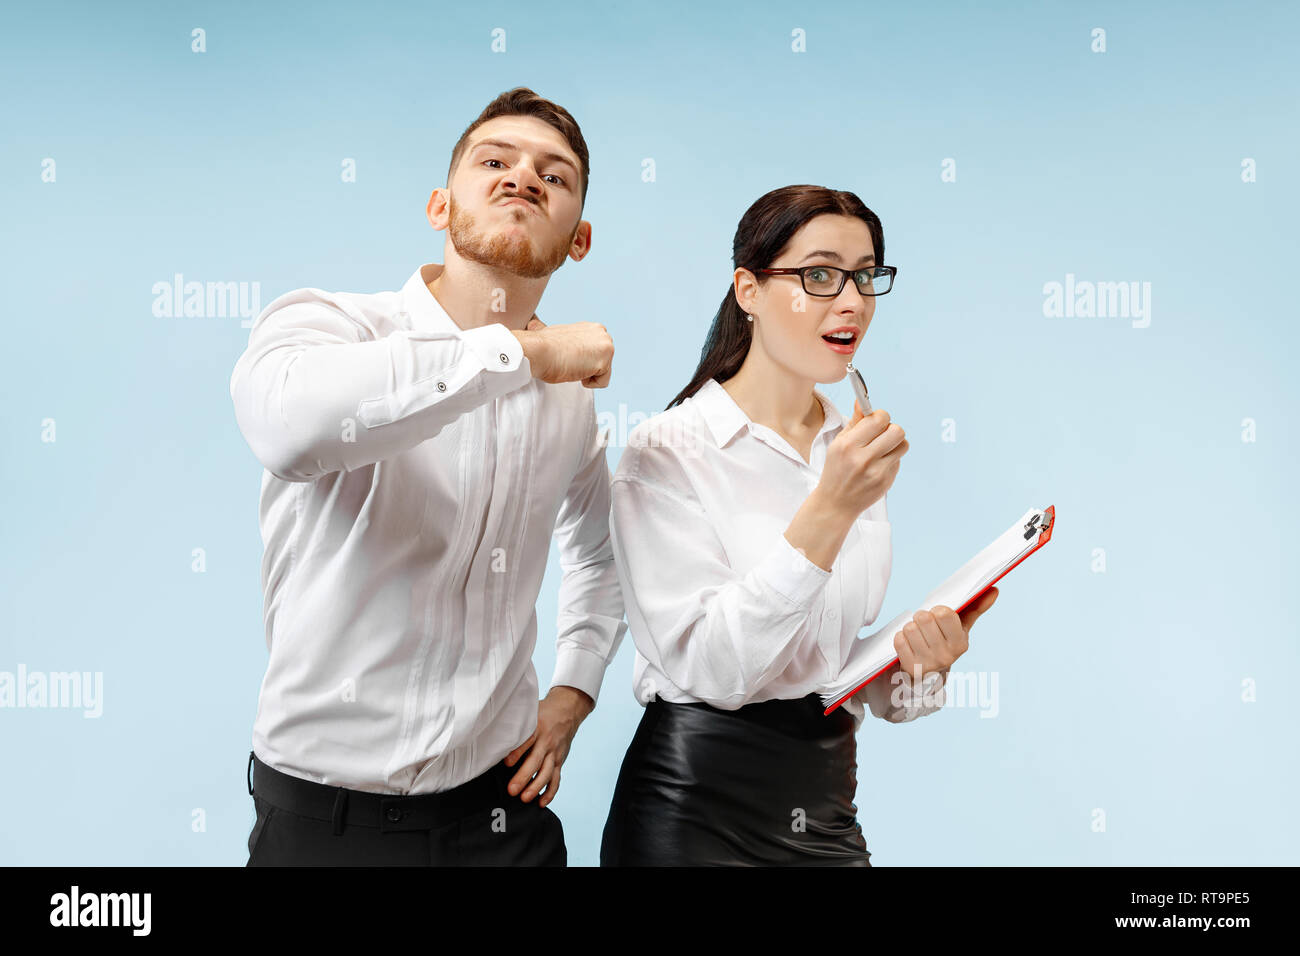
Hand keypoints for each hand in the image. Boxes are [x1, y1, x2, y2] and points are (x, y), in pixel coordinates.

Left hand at [503, 685, 593, 806]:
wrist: (567, 710)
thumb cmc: (542, 713)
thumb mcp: (530, 713)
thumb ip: (517, 725)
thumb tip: (495, 737)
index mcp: (537, 727)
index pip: (527, 740)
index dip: (517, 752)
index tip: (506, 763)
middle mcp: (547, 741)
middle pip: (536, 761)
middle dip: (524, 777)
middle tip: (512, 790)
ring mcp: (555, 753)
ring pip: (547, 772)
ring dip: (536, 787)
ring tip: (525, 798)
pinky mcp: (560, 761)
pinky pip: (556, 778)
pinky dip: (550, 792)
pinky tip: (541, 802)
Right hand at [512, 316, 613, 387]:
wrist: (537, 351)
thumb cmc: (542, 347)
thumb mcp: (554, 336)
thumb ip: (564, 338)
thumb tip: (534, 324)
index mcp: (590, 327)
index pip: (596, 353)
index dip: (581, 360)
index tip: (567, 357)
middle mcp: (602, 332)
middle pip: (603, 362)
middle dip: (587, 367)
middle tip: (569, 361)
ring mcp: (606, 344)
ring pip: (603, 372)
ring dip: (587, 374)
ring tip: (571, 364)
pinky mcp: (605, 360)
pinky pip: (602, 382)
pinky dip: (588, 383)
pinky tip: (576, 370)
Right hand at [815, 400, 908, 519]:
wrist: (836, 503)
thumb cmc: (836, 469)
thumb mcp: (839, 444)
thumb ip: (855, 422)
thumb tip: (862, 402)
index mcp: (848, 445)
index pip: (878, 419)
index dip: (881, 416)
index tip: (876, 420)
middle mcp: (863, 459)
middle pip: (896, 431)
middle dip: (891, 428)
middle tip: (882, 434)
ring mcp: (877, 472)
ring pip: (903, 445)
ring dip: (895, 443)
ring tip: (883, 448)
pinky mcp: (886, 482)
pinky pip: (898, 460)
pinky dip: (891, 459)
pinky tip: (878, 465)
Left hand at [893, 586, 998, 682]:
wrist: (929, 673)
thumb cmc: (945, 641)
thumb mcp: (961, 627)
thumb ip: (976, 607)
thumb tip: (994, 589)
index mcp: (960, 643)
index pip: (944, 613)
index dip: (938, 609)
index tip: (939, 615)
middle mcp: (946, 656)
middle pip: (924, 618)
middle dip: (921, 616)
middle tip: (925, 624)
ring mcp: (927, 664)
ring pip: (909, 628)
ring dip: (910, 627)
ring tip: (918, 635)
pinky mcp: (909, 667)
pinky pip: (899, 640)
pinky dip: (901, 638)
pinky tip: (908, 644)